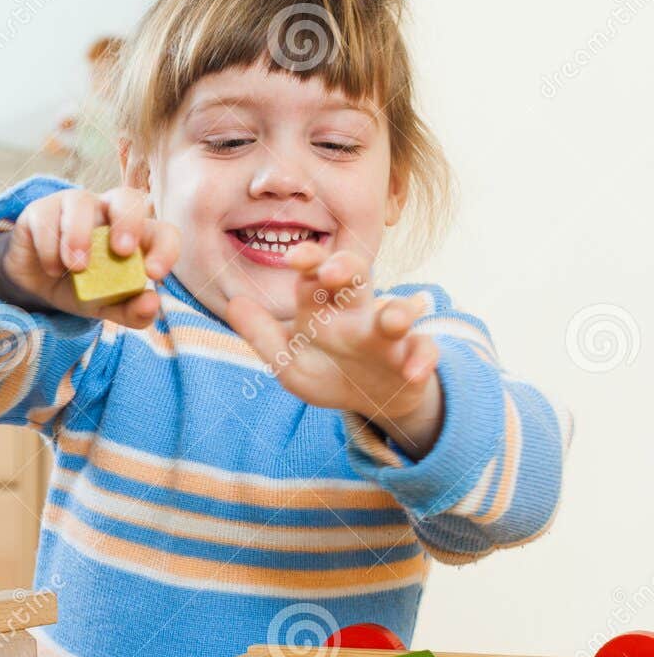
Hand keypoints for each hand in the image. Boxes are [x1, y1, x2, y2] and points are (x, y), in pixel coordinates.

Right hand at [0, 187, 179, 326]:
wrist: (36, 289)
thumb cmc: (80, 288)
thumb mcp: (106, 306)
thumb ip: (131, 310)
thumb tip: (151, 304)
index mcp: (132, 235)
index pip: (161, 231)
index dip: (165, 248)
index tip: (153, 273)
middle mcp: (106, 213)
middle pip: (126, 197)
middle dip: (128, 221)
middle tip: (121, 251)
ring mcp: (73, 207)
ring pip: (80, 201)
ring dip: (79, 235)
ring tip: (76, 268)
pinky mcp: (41, 211)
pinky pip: (47, 219)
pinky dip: (49, 247)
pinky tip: (51, 269)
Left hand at [221, 243, 444, 457]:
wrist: (368, 401)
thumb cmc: (326, 369)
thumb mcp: (288, 358)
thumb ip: (261, 335)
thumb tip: (233, 304)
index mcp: (322, 308)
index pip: (314, 276)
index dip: (308, 262)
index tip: (294, 256)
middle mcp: (356, 313)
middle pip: (357, 278)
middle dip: (348, 269)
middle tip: (333, 272)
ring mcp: (389, 334)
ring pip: (397, 311)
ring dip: (398, 312)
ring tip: (390, 321)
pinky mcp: (414, 357)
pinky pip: (424, 351)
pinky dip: (422, 361)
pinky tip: (413, 372)